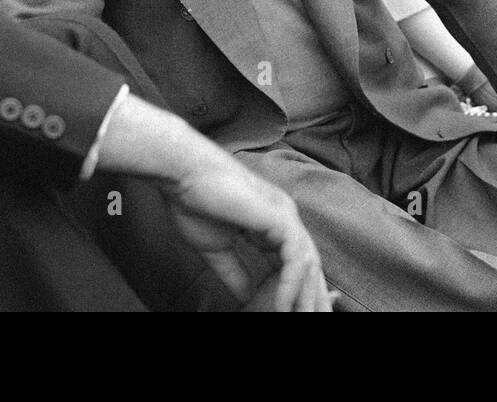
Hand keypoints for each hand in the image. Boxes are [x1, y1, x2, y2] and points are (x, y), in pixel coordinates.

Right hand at [96, 95, 330, 310]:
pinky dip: (291, 284)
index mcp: (272, 224)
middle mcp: (285, 218)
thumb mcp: (217, 249)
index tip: (292, 316)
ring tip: (299, 321)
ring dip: (305, 297)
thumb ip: (235, 272)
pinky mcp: (279, 216)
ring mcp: (284, 215)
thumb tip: (245, 298)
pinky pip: (295, 257)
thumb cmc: (194, 202)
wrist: (183, 174)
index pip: (293, 264)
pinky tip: (283, 306)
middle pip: (308, 265)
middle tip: (313, 323)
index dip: (296, 292)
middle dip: (312, 298)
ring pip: (307, 263)